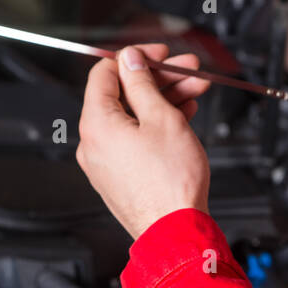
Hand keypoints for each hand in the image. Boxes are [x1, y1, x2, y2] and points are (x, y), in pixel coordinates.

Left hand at [75, 42, 211, 240]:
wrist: (177, 232)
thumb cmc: (170, 183)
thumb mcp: (161, 118)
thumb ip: (142, 83)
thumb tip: (130, 60)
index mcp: (96, 124)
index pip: (104, 73)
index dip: (135, 58)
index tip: (158, 55)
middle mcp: (94, 143)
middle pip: (122, 95)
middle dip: (158, 79)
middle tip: (186, 70)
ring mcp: (106, 162)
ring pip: (132, 117)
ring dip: (163, 100)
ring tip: (194, 90)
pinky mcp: (120, 176)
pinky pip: (134, 139)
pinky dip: (156, 125)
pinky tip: (182, 115)